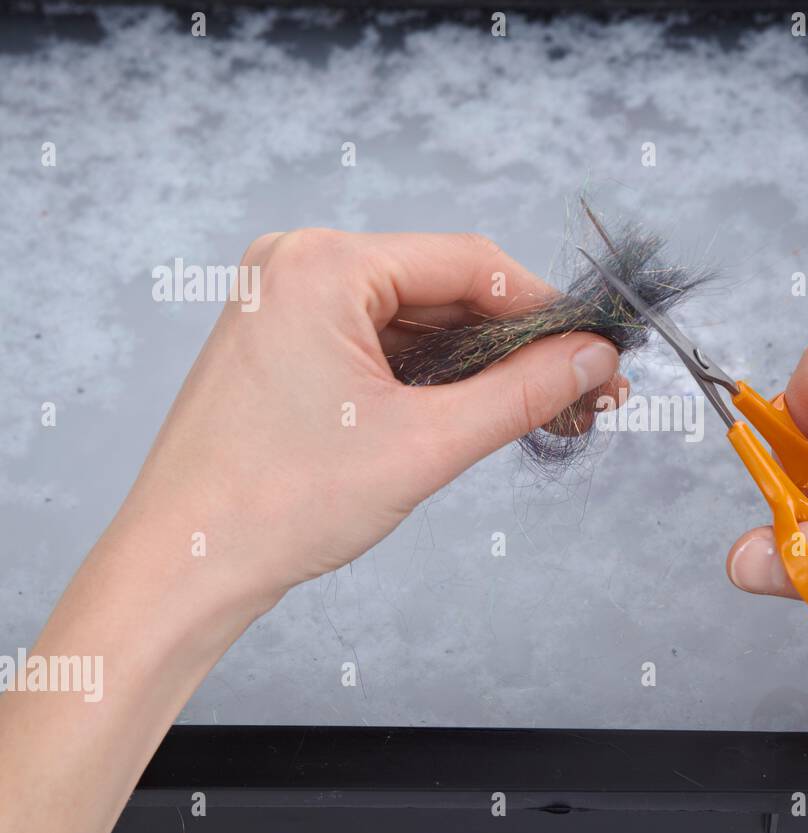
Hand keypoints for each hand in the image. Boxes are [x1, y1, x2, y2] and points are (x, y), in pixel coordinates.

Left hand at [133, 229, 621, 609]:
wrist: (183, 569)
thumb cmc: (280, 505)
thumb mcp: (426, 443)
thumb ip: (523, 392)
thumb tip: (594, 359)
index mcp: (323, 264)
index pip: (471, 264)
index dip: (547, 310)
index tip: (599, 354)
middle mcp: (300, 265)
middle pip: (446, 289)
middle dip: (517, 346)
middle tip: (581, 394)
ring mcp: (287, 302)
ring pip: (418, 319)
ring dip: (479, 365)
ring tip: (540, 412)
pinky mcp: (286, 342)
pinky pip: (382, 343)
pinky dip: (433, 377)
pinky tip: (476, 412)